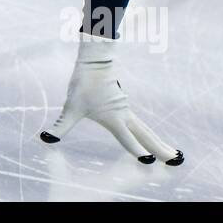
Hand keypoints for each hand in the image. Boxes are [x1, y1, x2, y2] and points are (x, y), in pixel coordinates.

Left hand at [40, 33, 183, 164]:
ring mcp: (126, 109)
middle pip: (147, 135)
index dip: (137, 151)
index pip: (128, 139)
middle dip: (161, 148)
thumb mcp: (70, 107)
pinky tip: (149, 138)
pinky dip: (149, 133)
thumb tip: (45, 138)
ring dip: (158, 142)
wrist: (95, 60)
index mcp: (114, 118)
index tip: (149, 162)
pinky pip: (140, 123)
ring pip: (146, 129)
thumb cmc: (84, 83)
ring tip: (171, 153)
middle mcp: (124, 115)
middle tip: (177, 160)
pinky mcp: (123, 103)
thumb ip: (61, 126)